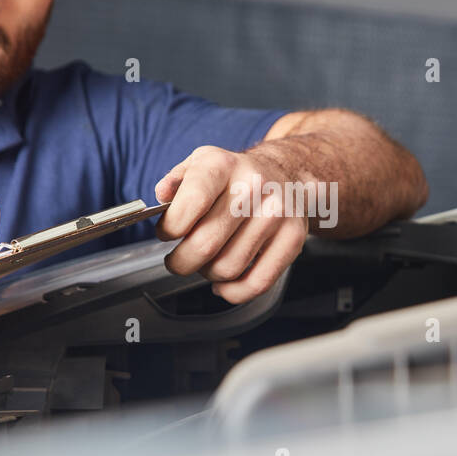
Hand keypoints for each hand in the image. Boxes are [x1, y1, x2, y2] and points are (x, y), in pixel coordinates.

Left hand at [155, 146, 308, 303]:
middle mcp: (253, 186)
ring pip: (227, 268)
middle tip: (179, 260)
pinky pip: (257, 283)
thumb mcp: (200, 164)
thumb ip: (175, 180)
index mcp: (223, 165)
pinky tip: (223, 283)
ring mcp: (277, 214)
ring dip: (207, 273)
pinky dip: (233, 292)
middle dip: (181, 262)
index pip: (190, 204)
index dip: (170, 229)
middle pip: (206, 245)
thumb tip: (162, 196)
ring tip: (206, 262)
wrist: (284, 174)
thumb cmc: (234, 177)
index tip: (167, 233)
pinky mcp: (293, 238)